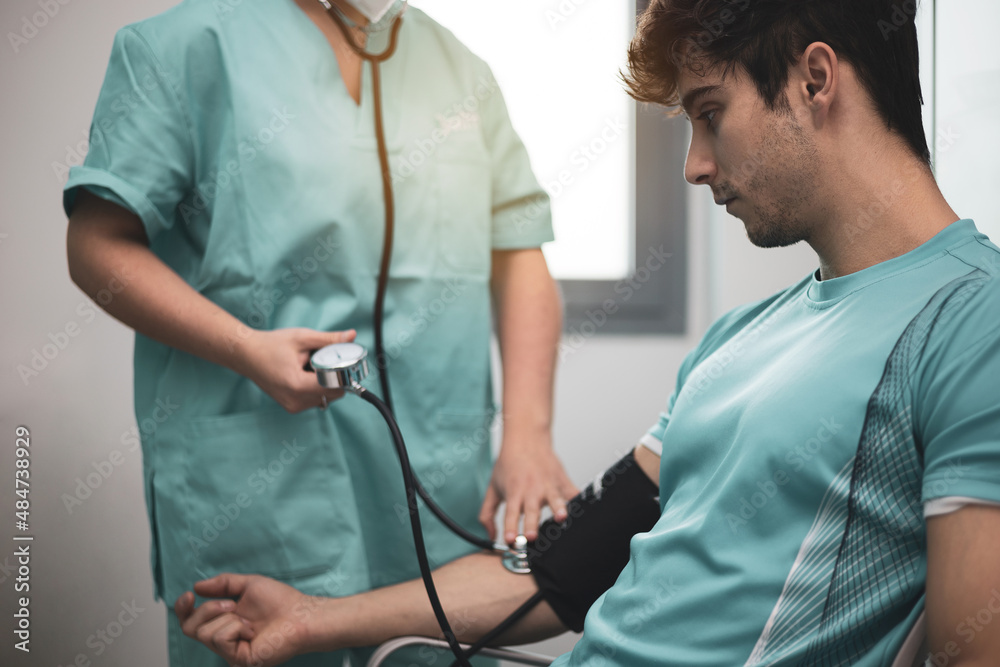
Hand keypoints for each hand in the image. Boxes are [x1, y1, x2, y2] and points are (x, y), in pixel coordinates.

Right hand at [175, 573, 320, 666]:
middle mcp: (224, 639)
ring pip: (204, 633)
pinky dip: (235, 628)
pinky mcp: (238, 660)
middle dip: (208, 609)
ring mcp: (230, 652)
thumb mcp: (247, 584)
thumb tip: (197, 586)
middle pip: (190, 628)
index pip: (191, 622)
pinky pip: (220, 640)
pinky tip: (252, 630)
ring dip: (228, 618)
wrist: (300, 614)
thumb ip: (222, 584)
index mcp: (224, 622)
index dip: (182, 610)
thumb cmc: (280, 601)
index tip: (189, 596)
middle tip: (232, 604)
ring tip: (249, 620)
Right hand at [235, 327, 356, 412]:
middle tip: (322, 359)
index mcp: (298, 386)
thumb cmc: (271, 344)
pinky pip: (315, 399)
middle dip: (335, 376)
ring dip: (326, 383)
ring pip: (326, 397)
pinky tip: (304, 374)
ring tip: (310, 366)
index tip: (342, 359)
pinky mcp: (291, 407)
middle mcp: (296, 401)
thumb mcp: (302, 338)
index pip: (336, 386)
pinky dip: (316, 388)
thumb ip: (329, 339)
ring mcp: (293, 407)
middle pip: (333, 393)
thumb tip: (352, 336)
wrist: (245, 355)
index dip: (343, 372)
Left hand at [479, 433, 578, 544]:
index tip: (509, 540)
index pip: (510, 514)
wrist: (525, 438)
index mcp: (514, 493)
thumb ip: (487, 514)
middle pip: (531, 511)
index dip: (510, 527)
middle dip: (531, 524)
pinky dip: (578, 499)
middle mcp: (531, 491)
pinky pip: (573, 491)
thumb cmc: (509, 464)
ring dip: (558, 509)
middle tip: (531, 537)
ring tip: (561, 518)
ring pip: (555, 500)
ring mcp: (548, 485)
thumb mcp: (492, 488)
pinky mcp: (562, 480)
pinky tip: (583, 508)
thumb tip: (491, 536)